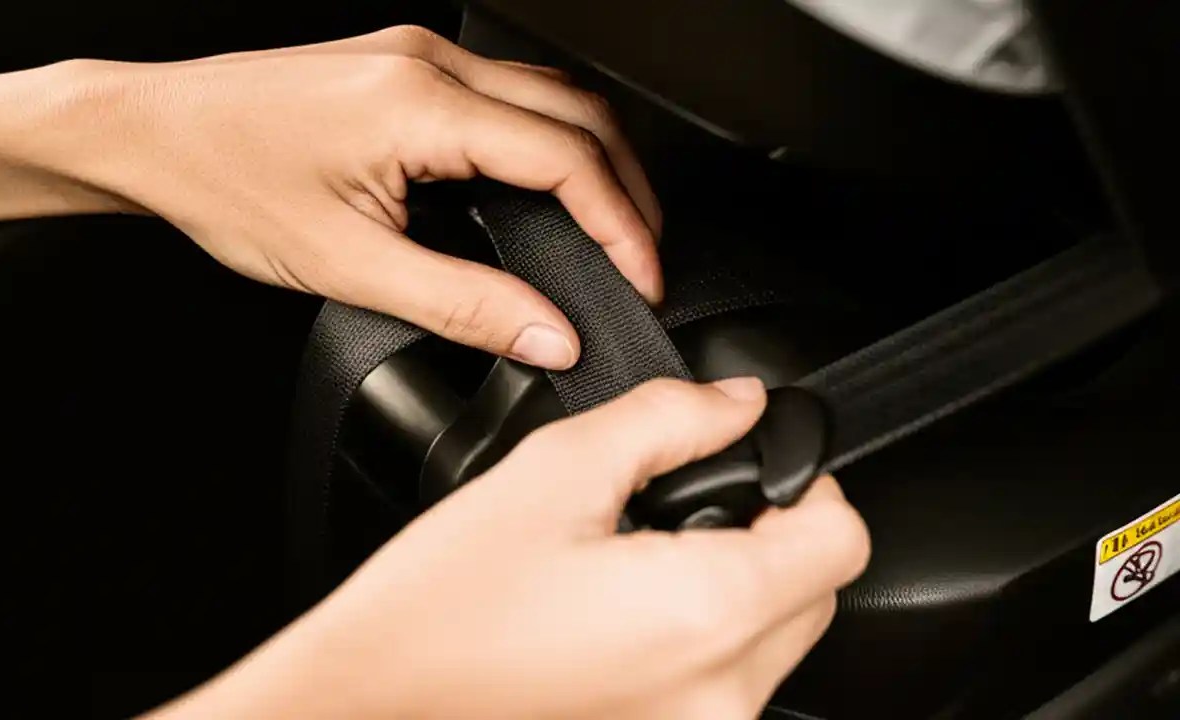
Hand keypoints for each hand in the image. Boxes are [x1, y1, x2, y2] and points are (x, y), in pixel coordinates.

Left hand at [55, 27, 661, 368]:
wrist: (149, 132)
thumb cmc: (223, 181)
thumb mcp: (349, 264)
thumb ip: (463, 304)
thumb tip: (546, 334)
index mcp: (423, 105)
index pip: (568, 159)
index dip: (623, 225)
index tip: (642, 276)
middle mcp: (431, 63)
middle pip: (581, 114)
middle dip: (630, 189)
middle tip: (644, 258)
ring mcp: (419, 55)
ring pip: (551, 96)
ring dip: (594, 159)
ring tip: (612, 227)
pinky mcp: (404, 64)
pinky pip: (508, 93)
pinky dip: (547, 142)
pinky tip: (545, 187)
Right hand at [151, 377, 869, 719]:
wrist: (375, 699)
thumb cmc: (440, 604)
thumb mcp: (555, 472)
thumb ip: (668, 420)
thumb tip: (737, 402)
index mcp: (705, 614)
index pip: (844, 538)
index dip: (806, 480)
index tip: (754, 461)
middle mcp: (719, 694)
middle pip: (819, 590)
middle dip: (774, 532)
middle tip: (683, 506)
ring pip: (779, 637)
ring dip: (739, 585)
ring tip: (640, 560)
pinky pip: (730, 681)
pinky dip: (704, 636)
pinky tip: (627, 613)